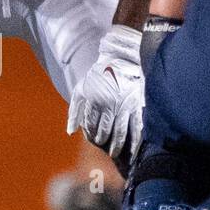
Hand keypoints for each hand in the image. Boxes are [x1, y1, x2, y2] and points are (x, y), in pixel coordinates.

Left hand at [68, 25, 143, 161]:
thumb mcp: (81, 88)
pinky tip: (134, 150)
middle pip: (105, 131)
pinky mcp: (138, 103)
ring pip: (121, 132)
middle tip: (108, 151)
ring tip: (118, 154)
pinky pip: (138, 126)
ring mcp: (125, 104)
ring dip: (119, 145)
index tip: (95, 141)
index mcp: (95, 100)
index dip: (92, 135)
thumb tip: (70, 132)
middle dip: (105, 142)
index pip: (91, 125)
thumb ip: (74, 110)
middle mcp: (109, 104)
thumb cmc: (99, 73)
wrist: (121, 56)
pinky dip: (136, 140)